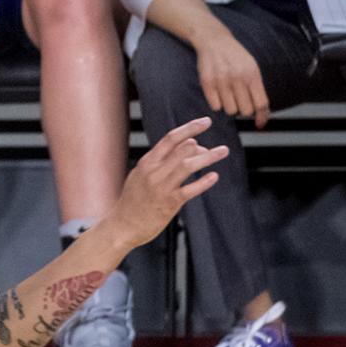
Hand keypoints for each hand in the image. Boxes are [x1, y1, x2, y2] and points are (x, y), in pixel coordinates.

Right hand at [102, 116, 226, 248]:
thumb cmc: (132, 200)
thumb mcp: (140, 175)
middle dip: (203, 146)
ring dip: (208, 157)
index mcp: (147, 162)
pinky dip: (203, 182)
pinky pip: (190, 190)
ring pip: (188, 166)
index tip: (205, 121)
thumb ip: (157, 162)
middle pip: (183, 149)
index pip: (171, 138)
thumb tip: (180, 149)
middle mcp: (154, 171)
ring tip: (223, 152)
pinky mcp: (169, 203)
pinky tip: (214, 176)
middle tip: (217, 149)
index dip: (190, 128)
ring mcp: (162, 187)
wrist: (122, 225)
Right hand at [194, 28, 268, 128]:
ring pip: (230, 110)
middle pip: (246, 110)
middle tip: (240, 99)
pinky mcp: (207, 82)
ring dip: (230, 105)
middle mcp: (237, 77)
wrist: (213, 40)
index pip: (261, 103)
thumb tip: (262, 112)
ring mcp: (221, 80)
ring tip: (228, 93)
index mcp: (252, 73)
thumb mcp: (251, 66)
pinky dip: (217, 103)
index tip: (259, 124)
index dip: (262, 117)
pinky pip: (215, 106)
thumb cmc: (235, 55)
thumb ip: (257, 87)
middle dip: (244, 108)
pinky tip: (218, 92)